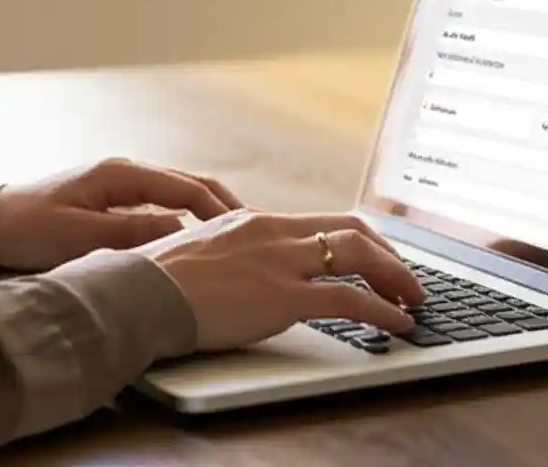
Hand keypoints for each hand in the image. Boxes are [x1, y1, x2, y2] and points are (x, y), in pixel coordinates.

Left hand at [0, 158, 243, 270]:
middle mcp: (127, 173)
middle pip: (192, 184)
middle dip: (226, 206)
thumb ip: (132, 233)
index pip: (187, 188)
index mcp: (122, 175)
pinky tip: (201, 242)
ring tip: (239, 238)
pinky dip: (189, 219)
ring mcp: (122, 186)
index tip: (246, 232)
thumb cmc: (28, 229)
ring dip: (210, 212)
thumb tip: (184, 231)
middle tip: (258, 231)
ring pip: (181, 195)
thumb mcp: (79, 235)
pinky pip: (164, 206)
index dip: (220, 210)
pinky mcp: (115, 202)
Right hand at [156, 213, 426, 350]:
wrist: (134, 293)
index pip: (322, 222)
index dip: (358, 240)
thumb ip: (227, 259)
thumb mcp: (197, 256)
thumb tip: (236, 276)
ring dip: (396, 278)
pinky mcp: (282, 296)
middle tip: (404, 278)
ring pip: (360, 256)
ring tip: (413, 300)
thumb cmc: (152, 282)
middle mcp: (273, 233)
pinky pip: (351, 298)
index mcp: (254, 222)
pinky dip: (384, 310)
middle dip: (387, 254)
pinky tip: (398, 324)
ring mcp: (279, 262)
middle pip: (351, 231)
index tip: (374, 256)